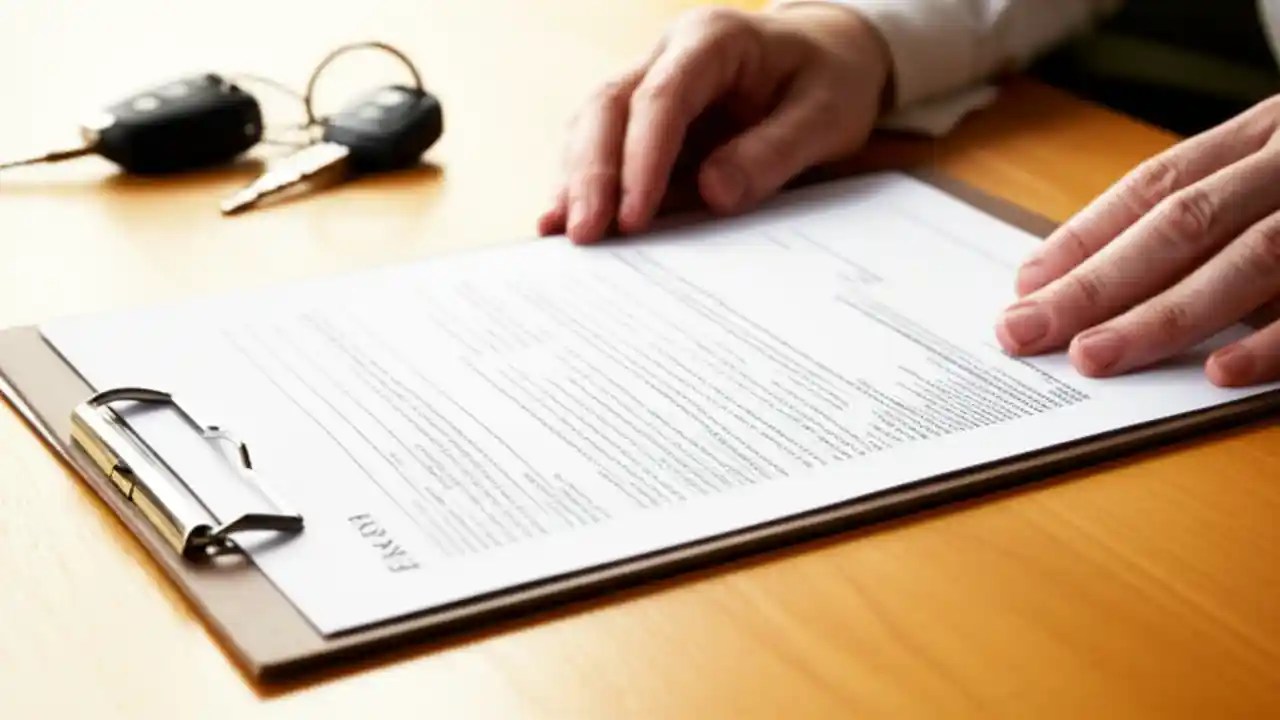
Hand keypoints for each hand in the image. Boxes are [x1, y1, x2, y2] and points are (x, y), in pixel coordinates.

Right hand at [537, 2, 890, 243]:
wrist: (828, 59)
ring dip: (577, 180)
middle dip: (592, 174)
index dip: (642, 159)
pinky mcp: (643, 117)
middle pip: (608, 106)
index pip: (662, 98)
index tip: (634, 217)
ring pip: (592, 124)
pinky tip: (565, 220)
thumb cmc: (830, 81)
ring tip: (564, 235)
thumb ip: (774, 152)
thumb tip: (714, 194)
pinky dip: (584, 183)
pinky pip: (602, 145)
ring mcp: (649, 81)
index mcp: (713, 40)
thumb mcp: (826, 116)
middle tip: (585, 234)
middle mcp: (668, 54)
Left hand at [996, 96, 1279, 386]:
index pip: (1155, 186)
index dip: (1085, 236)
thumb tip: (1071, 274)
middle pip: (1182, 224)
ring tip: (1093, 355)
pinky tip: (1217, 371)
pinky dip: (1269, 341)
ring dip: (1164, 314)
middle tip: (1026, 331)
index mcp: (1257, 139)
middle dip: (1097, 283)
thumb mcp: (1265, 171)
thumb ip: (1198, 210)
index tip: (1024, 286)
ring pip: (1248, 259)